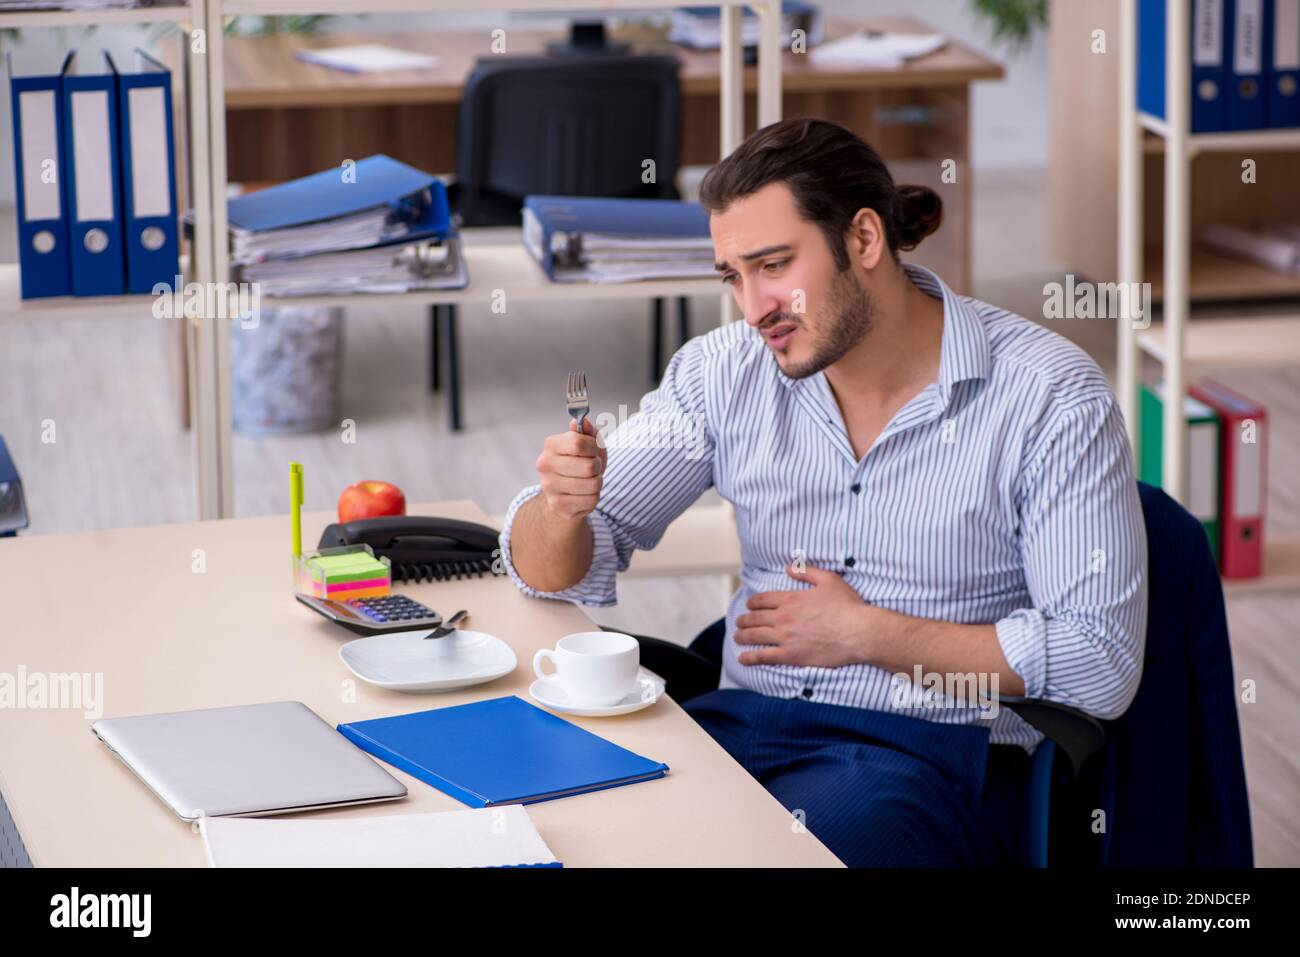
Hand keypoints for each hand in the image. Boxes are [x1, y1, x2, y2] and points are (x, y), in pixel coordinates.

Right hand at [535, 418, 608, 520]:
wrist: (565, 492)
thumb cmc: (580, 462)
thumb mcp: (588, 443)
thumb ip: (588, 431)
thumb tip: (582, 422)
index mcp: (551, 445)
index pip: (578, 443)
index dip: (594, 447)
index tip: (594, 451)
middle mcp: (545, 465)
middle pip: (589, 466)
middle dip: (598, 467)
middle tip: (592, 468)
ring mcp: (549, 486)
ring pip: (593, 485)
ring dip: (597, 483)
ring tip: (588, 481)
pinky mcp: (557, 505)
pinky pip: (591, 501)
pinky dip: (594, 497)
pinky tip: (584, 494)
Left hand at [734, 564, 870, 668]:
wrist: (858, 632)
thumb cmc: (847, 606)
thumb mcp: (829, 580)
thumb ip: (806, 571)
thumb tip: (788, 567)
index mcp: (791, 599)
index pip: (763, 600)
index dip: (753, 603)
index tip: (749, 605)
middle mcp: (783, 617)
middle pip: (755, 618)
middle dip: (744, 619)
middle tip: (739, 622)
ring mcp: (785, 637)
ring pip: (755, 636)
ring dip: (742, 636)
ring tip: (737, 637)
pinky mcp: (791, 656)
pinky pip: (764, 657)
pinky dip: (750, 657)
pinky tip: (742, 659)